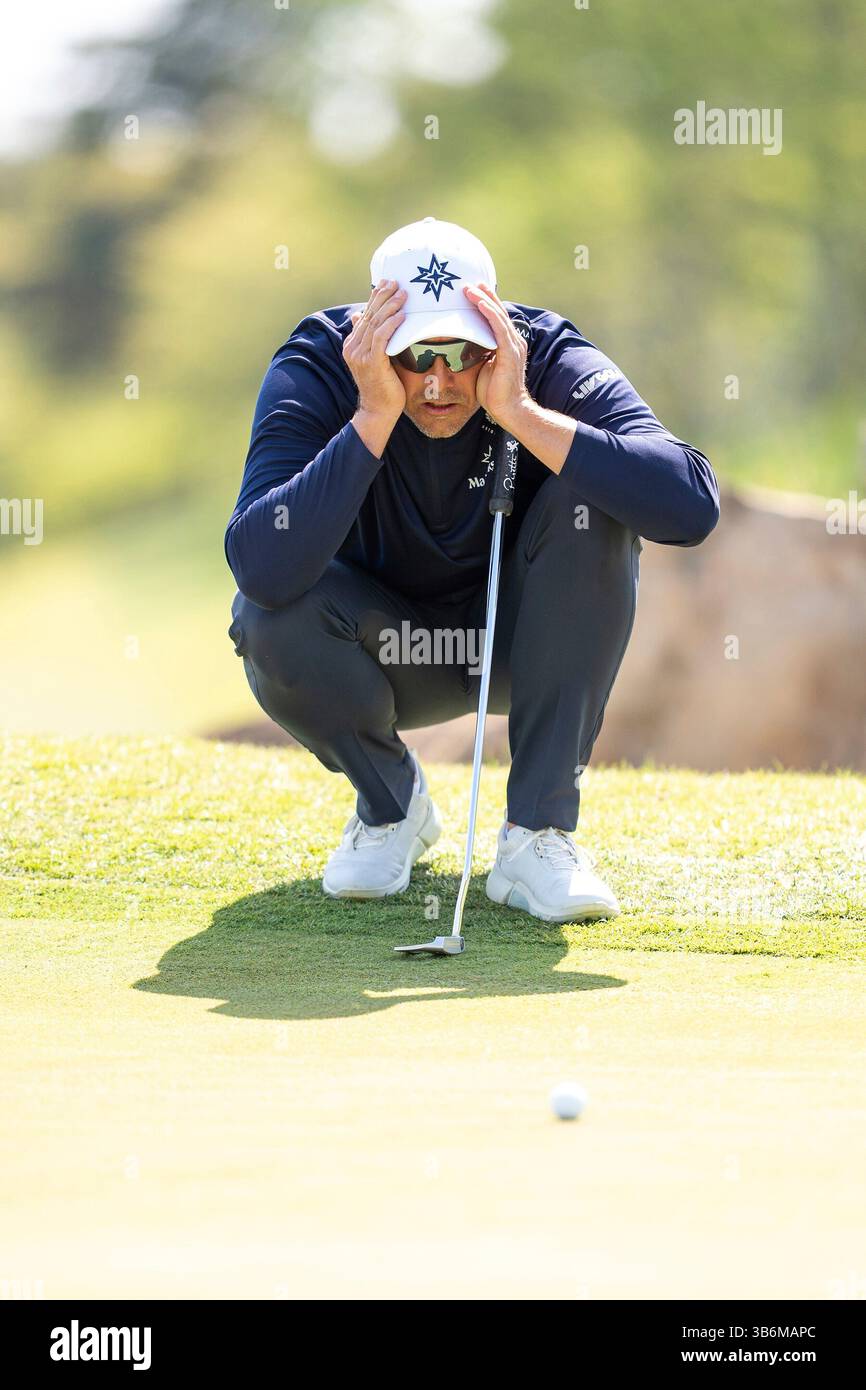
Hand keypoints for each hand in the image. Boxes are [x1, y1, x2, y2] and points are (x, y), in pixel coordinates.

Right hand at [343, 280, 406, 422]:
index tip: (387, 283)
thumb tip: (362, 316)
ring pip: (376, 324)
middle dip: (384, 297)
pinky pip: (381, 338)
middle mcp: (353, 348)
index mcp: (352, 345)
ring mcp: (360, 355)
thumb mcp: (376, 359)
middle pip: (369, 316)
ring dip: (390, 307)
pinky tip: (402, 316)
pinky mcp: (371, 362)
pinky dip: (391, 324)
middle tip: (396, 282)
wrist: (378, 411)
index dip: (376, 298)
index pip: (365, 316)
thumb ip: (371, 339)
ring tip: (403, 295)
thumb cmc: (382, 386)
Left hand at [463, 282, 529, 428]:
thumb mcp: (484, 366)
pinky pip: (498, 328)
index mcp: (508, 344)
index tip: (473, 291)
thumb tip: (465, 344)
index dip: (486, 303)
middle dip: (484, 295)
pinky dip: (489, 314)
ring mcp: (513, 346)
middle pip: (498, 312)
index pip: (497, 318)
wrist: (508, 409)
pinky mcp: (509, 353)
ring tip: (470, 289)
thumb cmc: (494, 392)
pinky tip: (480, 303)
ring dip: (483, 300)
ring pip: (498, 316)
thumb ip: (479, 352)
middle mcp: (514, 341)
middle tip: (469, 283)